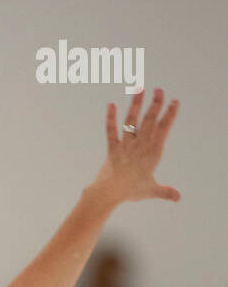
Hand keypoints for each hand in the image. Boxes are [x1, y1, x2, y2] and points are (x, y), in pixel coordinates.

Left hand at [90, 87, 180, 205]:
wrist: (110, 193)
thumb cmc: (131, 192)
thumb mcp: (151, 190)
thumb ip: (165, 192)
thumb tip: (178, 197)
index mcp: (152, 153)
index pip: (163, 129)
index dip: (169, 114)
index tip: (174, 101)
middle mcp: (140, 145)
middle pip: (149, 120)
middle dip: (155, 104)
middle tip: (159, 90)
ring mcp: (126, 145)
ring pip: (131, 121)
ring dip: (136, 104)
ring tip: (139, 89)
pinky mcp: (112, 148)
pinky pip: (111, 131)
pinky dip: (110, 118)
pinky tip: (110, 105)